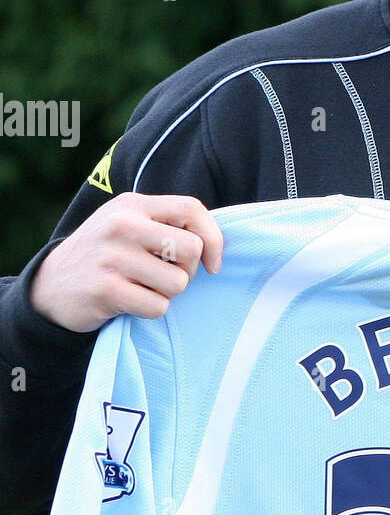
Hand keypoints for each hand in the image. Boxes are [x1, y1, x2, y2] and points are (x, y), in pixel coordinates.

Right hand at [29, 193, 223, 332]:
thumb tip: (214, 245)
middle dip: (188, 271)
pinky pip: (158, 306)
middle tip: (165, 276)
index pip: (191, 208)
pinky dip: (151, 310)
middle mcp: (122, 224)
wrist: (50, 285)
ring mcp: (112, 256)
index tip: (212, 263)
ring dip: (168, 294)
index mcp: (132, 204)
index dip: (213, 237)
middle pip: (192, 249)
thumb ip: (164, 224)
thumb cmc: (104, 255)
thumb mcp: (127, 224)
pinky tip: (130, 302)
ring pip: (178, 283)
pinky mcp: (106, 289)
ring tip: (142, 287)